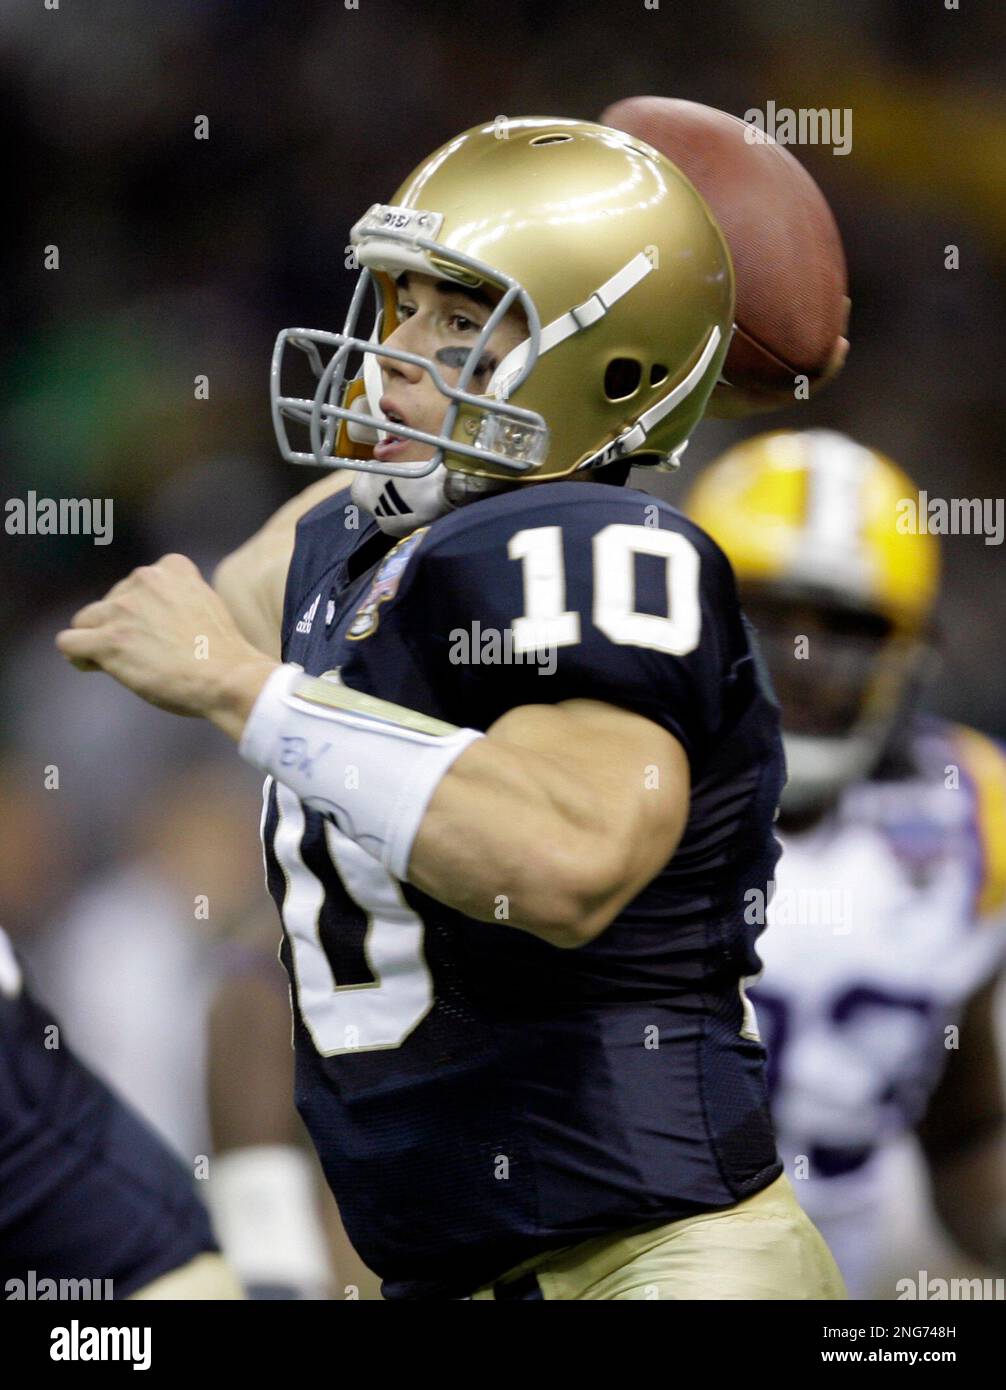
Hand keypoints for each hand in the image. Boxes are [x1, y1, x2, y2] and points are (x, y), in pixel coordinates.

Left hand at [56, 553, 276, 734]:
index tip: (153, 632)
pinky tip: (95, 666)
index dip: (139, 611)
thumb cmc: (221, 653)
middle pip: (109, 603)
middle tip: (145, 654)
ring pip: (85, 620)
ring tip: (121, 663)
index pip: (136, 585)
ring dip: (96, 641)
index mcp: (171, 568)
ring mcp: (124, 610)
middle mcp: (144, 580)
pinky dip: (78, 656)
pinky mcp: (109, 640)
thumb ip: (175, 598)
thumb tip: (143, 620)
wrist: (228, 679)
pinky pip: (69, 642)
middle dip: (117, 627)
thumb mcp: (204, 605)